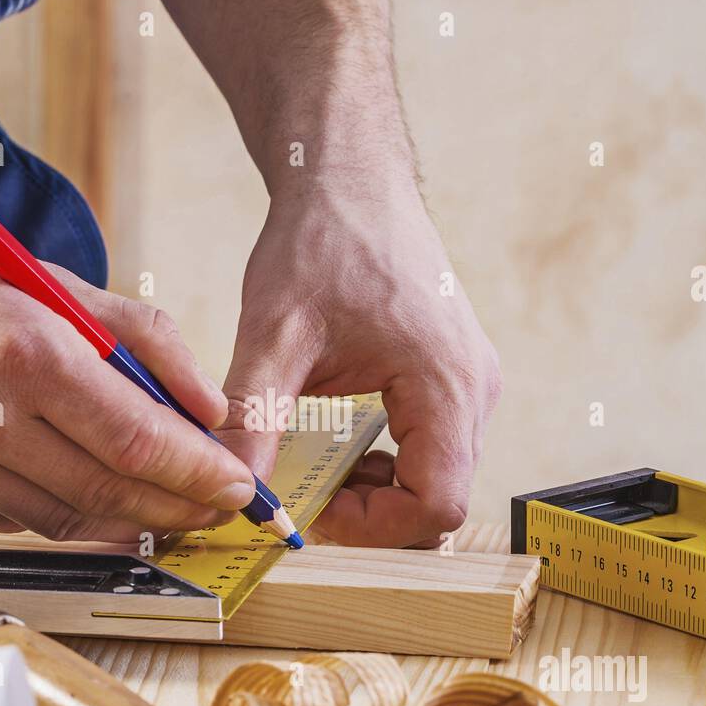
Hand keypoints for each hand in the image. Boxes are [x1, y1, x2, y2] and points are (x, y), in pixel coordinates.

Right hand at [0, 195, 254, 540]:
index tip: (236, 487)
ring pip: (63, 521)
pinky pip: (10, 521)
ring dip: (126, 521)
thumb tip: (207, 407)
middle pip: (108, 494)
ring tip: (164, 506)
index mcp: (22, 351)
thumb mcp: (51, 281)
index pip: (136, 440)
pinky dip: (58, 510)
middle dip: (178, 508)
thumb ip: (143, 338)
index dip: (198, 474)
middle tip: (215, 509)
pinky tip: (79, 489)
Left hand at [221, 179, 501, 546]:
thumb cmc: (322, 240)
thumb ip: (254, 419)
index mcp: (447, 384)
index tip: (314, 509)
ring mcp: (470, 385)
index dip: (374, 528)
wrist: (350, 177)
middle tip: (307, 496)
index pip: (438, 505)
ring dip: (378, 493)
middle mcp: (475, 391)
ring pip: (438, 480)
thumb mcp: (275, 334)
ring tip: (316, 470)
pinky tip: (338, 447)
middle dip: (372, 515)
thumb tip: (230, 491)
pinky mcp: (453, 378)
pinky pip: (433, 450)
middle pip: (441, 500)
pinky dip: (387, 467)